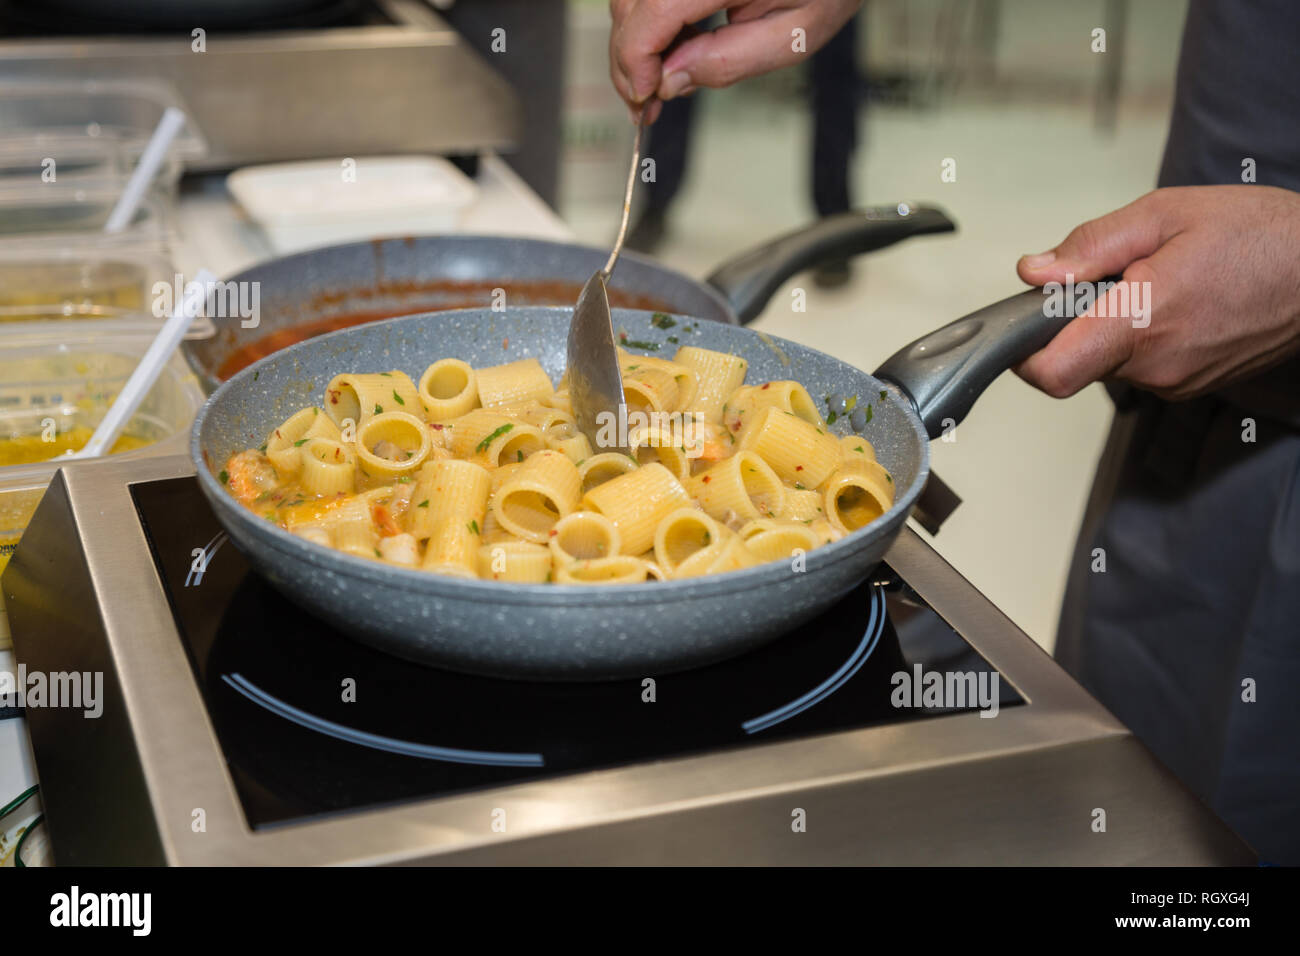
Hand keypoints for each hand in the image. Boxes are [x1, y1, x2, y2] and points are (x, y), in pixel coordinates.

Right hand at [609, 0, 861, 122]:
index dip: (635, 59)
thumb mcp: (793, 36)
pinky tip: (672, 47)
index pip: (655, 11)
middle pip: (629, 5)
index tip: (643, 97)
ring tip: (662, 78)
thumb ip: (728, 61)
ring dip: (634, 42)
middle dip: (627, 60)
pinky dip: (648, 22)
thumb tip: (669, 82)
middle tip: (644, 104)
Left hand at [1015, 185, 1299, 400]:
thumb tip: (1037, 272)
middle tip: (1110, 277)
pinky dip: (1140, 336)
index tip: (1025, 322)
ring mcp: (1175, 381)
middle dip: (1074, 322)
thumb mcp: (1167, 214)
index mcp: (1142, 322)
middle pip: (1074, 362)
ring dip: (1112, 326)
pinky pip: (1140, 365)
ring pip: (1107, 362)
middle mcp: (1156, 365)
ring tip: (1157, 282)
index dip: (1023, 352)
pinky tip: (1176, 302)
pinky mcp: (1189, 385)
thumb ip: (1091, 246)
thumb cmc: (1263, 237)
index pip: (1052, 372)